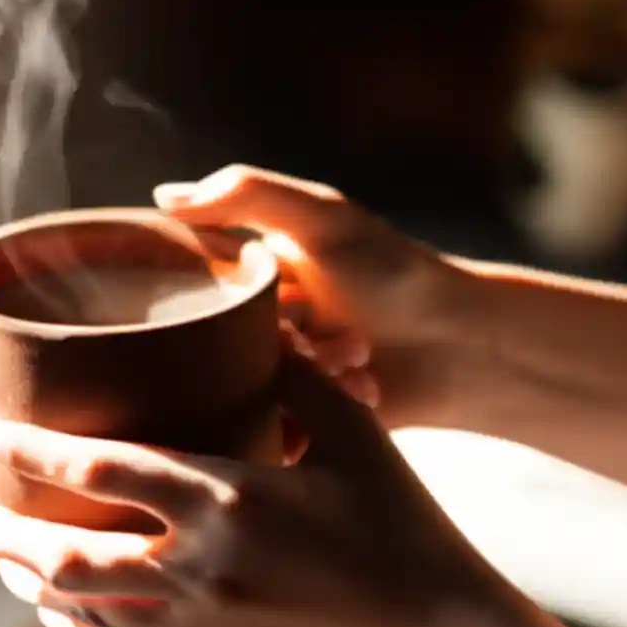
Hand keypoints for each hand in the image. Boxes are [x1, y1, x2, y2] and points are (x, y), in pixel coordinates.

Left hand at [0, 344, 527, 626]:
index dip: (28, 452)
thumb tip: (260, 321)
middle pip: (66, 557)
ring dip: (34, 586)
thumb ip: (294, 374)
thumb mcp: (353, 433)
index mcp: (226, 498)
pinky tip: (66, 616)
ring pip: (85, 610)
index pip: (97, 470)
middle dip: (8, 538)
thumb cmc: (403, 523)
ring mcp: (204, 624)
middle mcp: (200, 567)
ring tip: (7, 565)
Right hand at [155, 165, 482, 427]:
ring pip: (247, 392)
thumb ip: (246, 195)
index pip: (189, 289)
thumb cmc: (396, 270)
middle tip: (315, 331)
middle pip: (214, 348)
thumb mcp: (321, 217)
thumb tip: (162, 195)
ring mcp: (276, 375)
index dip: (209, 299)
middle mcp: (253, 325)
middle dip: (271, 343)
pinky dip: (317, 411)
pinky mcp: (297, 421)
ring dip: (304, 376)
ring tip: (356, 355)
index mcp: (247, 276)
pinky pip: (275, 431)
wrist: (464, 343)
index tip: (251, 299)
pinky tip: (366, 386)